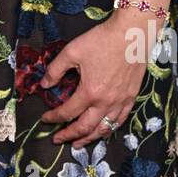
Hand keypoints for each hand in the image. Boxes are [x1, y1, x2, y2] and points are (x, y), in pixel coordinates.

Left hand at [38, 20, 145, 149]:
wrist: (132, 33)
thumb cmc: (102, 39)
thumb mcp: (72, 51)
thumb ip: (55, 70)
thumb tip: (44, 85)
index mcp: (89, 91)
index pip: (67, 112)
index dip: (53, 118)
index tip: (45, 119)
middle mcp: (106, 101)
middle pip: (85, 127)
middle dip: (69, 136)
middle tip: (57, 139)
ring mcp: (121, 101)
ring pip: (104, 128)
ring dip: (89, 138)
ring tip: (78, 143)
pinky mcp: (131, 97)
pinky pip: (120, 120)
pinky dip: (109, 129)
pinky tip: (103, 130)